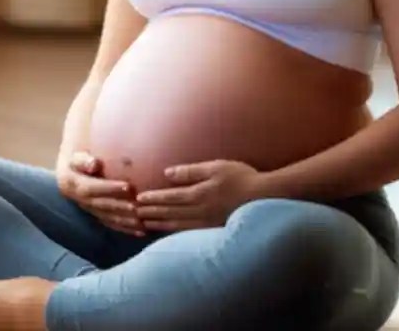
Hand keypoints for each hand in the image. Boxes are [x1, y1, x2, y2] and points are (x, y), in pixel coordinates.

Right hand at [56, 151, 146, 236]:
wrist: (69, 171)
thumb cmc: (77, 158)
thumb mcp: (75, 156)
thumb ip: (82, 160)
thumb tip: (94, 163)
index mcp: (72, 184)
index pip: (91, 188)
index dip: (109, 188)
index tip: (127, 186)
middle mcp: (80, 200)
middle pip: (101, 205)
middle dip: (119, 207)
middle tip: (136, 207)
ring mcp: (89, 210)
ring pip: (108, 218)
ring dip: (124, 221)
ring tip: (141, 222)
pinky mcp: (97, 216)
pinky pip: (111, 224)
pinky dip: (126, 229)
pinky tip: (141, 231)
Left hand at [133, 159, 264, 231]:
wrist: (265, 198)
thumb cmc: (241, 178)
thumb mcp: (216, 167)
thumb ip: (191, 171)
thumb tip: (167, 173)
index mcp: (199, 194)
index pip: (170, 197)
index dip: (153, 198)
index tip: (138, 199)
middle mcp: (200, 211)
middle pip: (170, 212)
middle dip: (151, 212)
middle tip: (133, 213)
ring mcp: (206, 222)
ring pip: (177, 224)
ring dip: (159, 223)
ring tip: (144, 223)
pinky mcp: (213, 229)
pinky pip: (188, 232)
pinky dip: (173, 232)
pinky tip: (167, 231)